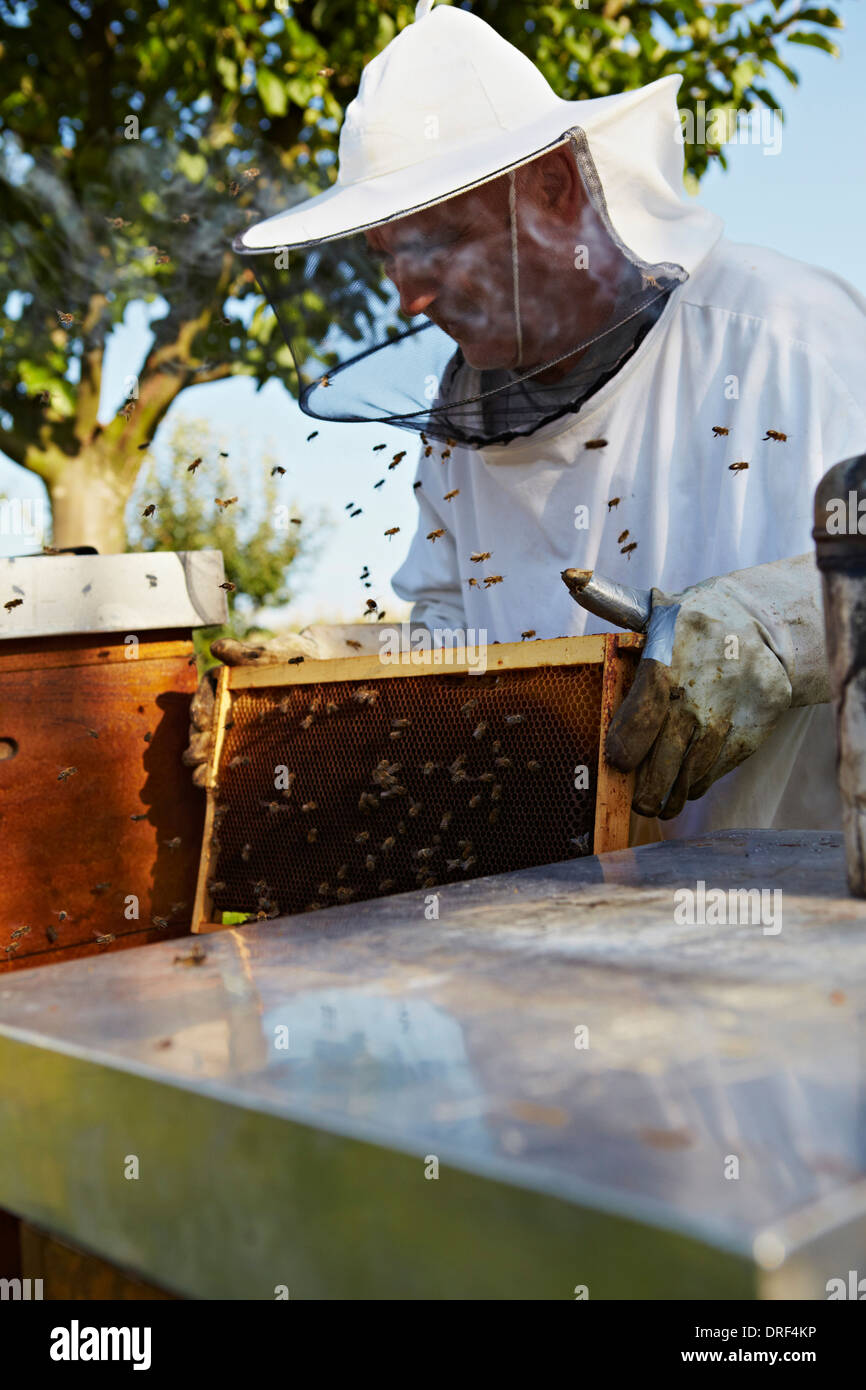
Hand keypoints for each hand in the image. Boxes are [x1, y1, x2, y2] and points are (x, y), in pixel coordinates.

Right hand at [183, 632, 314, 786]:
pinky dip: (220, 773)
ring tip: (199, 779)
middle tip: (193, 758)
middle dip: (196, 743)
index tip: (202, 721)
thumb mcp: (270, 655)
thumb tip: (216, 646)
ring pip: (211, 745)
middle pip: (203, 726)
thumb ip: (244, 653)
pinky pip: (229, 758)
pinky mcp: (246, 743)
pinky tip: (215, 788)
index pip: (205, 696)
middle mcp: (223, 705)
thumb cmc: (290, 659)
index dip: (200, 709)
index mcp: (222, 683)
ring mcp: (234, 726)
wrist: (316, 674)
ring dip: (202, 764)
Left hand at [604, 576, 792, 818]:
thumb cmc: (691, 624)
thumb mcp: (653, 609)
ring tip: (657, 803)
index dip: (624, 750)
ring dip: (670, 795)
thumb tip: (570, 579)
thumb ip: (610, 602)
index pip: (638, 723)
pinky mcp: (748, 735)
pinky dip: (698, 783)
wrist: (762, 628)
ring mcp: (724, 720)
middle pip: (661, 764)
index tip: (617, 760)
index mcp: (665, 667)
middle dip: (644, 790)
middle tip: (635, 802)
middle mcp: (694, 699)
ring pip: (689, 776)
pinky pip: (715, 772)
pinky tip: (686, 783)